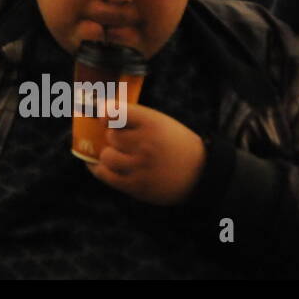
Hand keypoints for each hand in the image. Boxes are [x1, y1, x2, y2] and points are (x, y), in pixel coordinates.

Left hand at [87, 103, 206, 205]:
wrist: (202, 174)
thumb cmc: (176, 144)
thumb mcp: (161, 123)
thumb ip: (134, 119)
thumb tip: (101, 115)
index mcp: (152, 123)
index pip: (116, 112)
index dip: (106, 113)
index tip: (104, 117)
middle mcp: (145, 144)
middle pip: (111, 136)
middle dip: (113, 137)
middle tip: (123, 141)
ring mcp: (140, 166)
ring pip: (106, 156)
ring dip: (108, 154)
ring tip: (115, 154)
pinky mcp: (136, 186)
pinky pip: (106, 176)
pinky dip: (97, 168)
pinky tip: (96, 164)